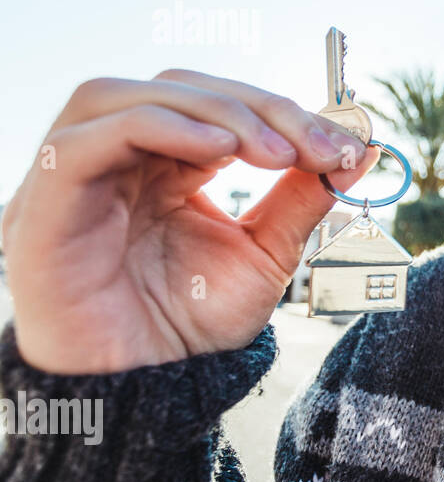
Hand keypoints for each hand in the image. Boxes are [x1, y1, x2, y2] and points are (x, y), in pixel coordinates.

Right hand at [2, 70, 378, 373]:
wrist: (150, 393)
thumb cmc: (193, 327)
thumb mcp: (266, 253)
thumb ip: (303, 197)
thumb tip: (362, 147)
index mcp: (161, 166)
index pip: (214, 104)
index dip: (280, 112)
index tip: (344, 146)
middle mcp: (113, 160)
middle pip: (176, 88)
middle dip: (257, 108)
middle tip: (318, 148)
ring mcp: (72, 177)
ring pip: (124, 96)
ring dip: (212, 111)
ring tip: (274, 153)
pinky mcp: (43, 204)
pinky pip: (83, 140)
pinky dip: (156, 127)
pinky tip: (219, 152)